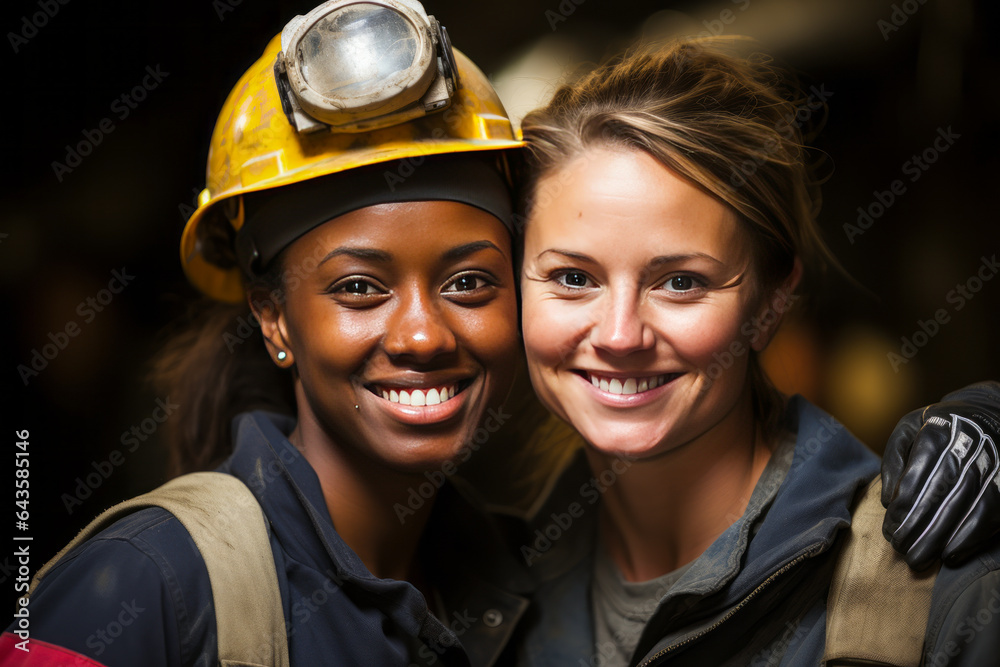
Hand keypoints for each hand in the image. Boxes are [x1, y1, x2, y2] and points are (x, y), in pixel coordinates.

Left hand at [881, 382, 999, 569]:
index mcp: (938, 432)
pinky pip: (990, 515)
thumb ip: (893, 460)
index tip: (889, 528)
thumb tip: (887, 500)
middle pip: (941, 493)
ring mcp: (992, 465)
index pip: (917, 475)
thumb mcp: (908, 429)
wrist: (986, 415)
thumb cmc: (938, 426)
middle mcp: (968, 447)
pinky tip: (951, 555)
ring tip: (920, 558)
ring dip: (941, 537)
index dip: (903, 506)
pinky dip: (970, 538)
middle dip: (919, 526)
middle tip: (901, 549)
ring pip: (966, 506)